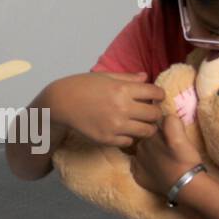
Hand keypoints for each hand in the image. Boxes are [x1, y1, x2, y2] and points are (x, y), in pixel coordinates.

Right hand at [41, 71, 165, 147]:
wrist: (60, 104)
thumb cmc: (81, 86)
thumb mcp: (104, 76)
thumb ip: (127, 78)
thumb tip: (145, 77)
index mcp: (122, 89)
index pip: (155, 93)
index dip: (159, 95)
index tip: (155, 97)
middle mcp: (122, 107)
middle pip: (155, 114)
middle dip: (155, 112)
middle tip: (150, 112)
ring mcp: (115, 125)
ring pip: (146, 131)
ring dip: (146, 127)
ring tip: (140, 123)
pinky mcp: (107, 139)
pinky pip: (129, 141)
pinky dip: (129, 136)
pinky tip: (124, 130)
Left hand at [130, 113, 204, 197]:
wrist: (186, 185)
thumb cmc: (185, 159)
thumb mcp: (181, 134)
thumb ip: (171, 122)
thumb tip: (165, 117)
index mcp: (148, 136)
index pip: (148, 125)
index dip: (157, 127)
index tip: (165, 132)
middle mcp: (139, 147)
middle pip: (143, 138)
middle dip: (151, 139)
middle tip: (165, 147)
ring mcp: (137, 162)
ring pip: (139, 151)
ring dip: (148, 152)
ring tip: (161, 158)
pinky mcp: (138, 175)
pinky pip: (137, 166)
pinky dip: (144, 166)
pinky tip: (155, 169)